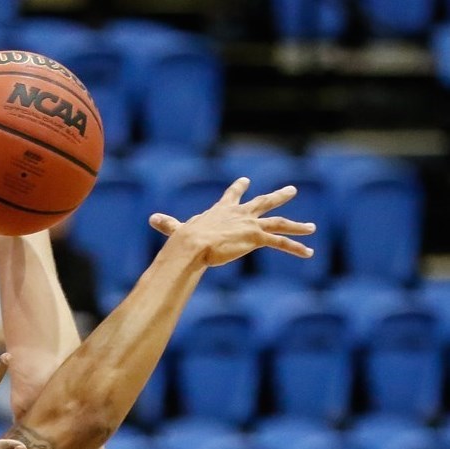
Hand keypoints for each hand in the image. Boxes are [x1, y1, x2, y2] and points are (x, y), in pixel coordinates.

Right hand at [150, 177, 315, 266]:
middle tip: (291, 190)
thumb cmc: (185, 239)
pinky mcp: (256, 237)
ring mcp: (250, 225)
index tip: (244, 181)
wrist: (194, 244)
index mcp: (222, 211)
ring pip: (280, 224)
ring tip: (311, 229)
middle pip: (264, 203)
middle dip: (278, 197)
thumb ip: (168, 224)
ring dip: (297, 227)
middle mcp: (240, 214)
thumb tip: (152, 219)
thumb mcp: (178, 230)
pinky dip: (295, 247)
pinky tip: (308, 252)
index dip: (237, 189)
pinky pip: (280, 242)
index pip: (232, 196)